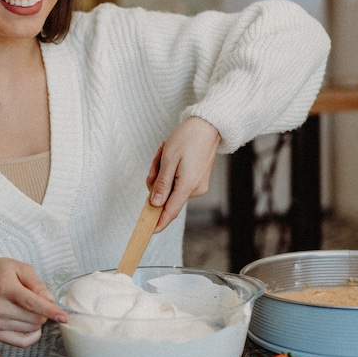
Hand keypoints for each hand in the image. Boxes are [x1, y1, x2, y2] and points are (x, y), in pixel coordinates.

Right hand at [0, 257, 67, 346]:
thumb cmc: (3, 273)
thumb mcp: (22, 269)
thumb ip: (38, 284)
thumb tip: (50, 301)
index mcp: (5, 288)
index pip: (32, 303)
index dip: (51, 311)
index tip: (64, 317)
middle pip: (35, 319)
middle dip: (43, 312)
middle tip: (34, 300)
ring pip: (31, 329)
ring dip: (36, 321)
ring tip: (24, 307)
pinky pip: (22, 342)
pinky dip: (31, 334)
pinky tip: (27, 323)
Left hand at [145, 116, 220, 231]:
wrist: (208, 125)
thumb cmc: (188, 138)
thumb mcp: (169, 160)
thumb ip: (161, 184)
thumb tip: (155, 204)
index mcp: (188, 185)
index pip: (171, 211)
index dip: (158, 221)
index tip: (149, 230)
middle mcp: (195, 189)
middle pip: (166, 195)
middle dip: (156, 180)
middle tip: (157, 161)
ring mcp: (197, 184)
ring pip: (170, 186)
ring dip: (163, 172)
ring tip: (166, 153)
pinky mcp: (197, 179)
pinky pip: (177, 180)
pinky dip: (170, 170)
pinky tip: (171, 155)